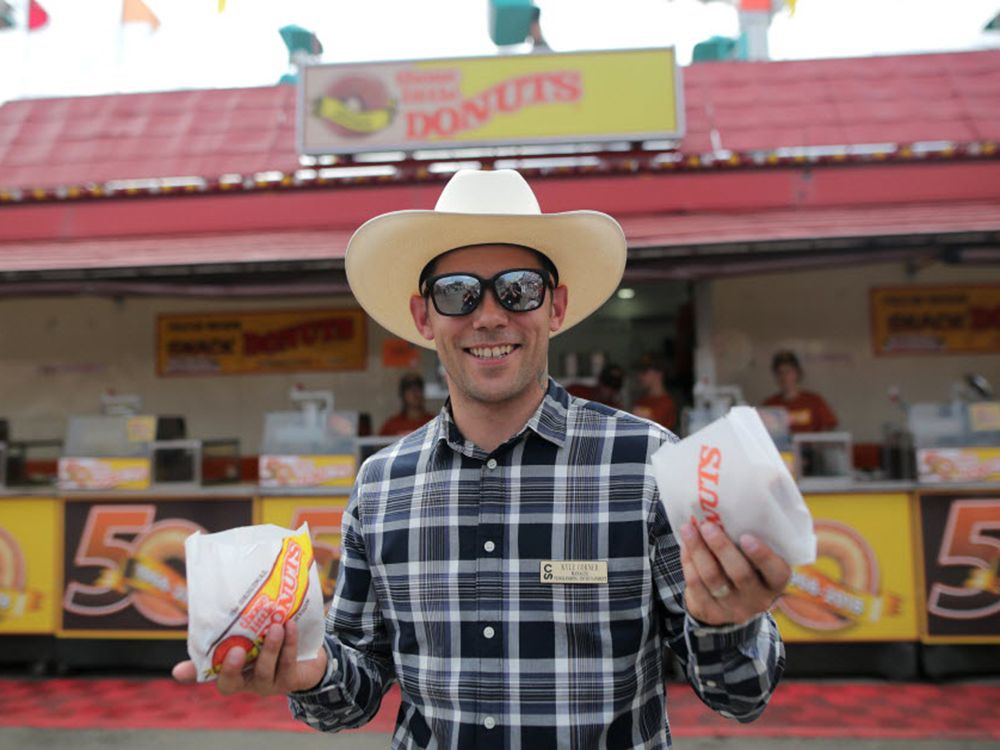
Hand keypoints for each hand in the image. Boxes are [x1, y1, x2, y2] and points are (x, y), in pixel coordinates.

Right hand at [171, 620, 327, 695]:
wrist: (308, 657)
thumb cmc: (269, 645)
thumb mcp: (248, 639)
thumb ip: (222, 638)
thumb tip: (186, 634)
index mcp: (233, 673)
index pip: (208, 675)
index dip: (195, 675)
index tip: (179, 669)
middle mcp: (247, 683)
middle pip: (233, 683)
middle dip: (233, 668)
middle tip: (237, 650)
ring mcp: (269, 684)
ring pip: (265, 669)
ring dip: (270, 647)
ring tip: (276, 625)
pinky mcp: (291, 680)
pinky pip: (287, 663)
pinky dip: (289, 643)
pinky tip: (291, 626)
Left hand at [679, 519, 790, 626]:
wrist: (729, 604)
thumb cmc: (746, 568)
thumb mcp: (757, 561)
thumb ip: (749, 541)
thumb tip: (726, 508)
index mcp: (775, 582)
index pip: (776, 571)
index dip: (762, 555)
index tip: (746, 536)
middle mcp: (758, 599)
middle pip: (740, 573)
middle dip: (721, 547)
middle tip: (708, 525)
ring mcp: (734, 609)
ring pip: (712, 578)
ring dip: (698, 550)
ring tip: (688, 528)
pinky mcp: (711, 612)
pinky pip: (696, 585)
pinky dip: (688, 562)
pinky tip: (685, 545)